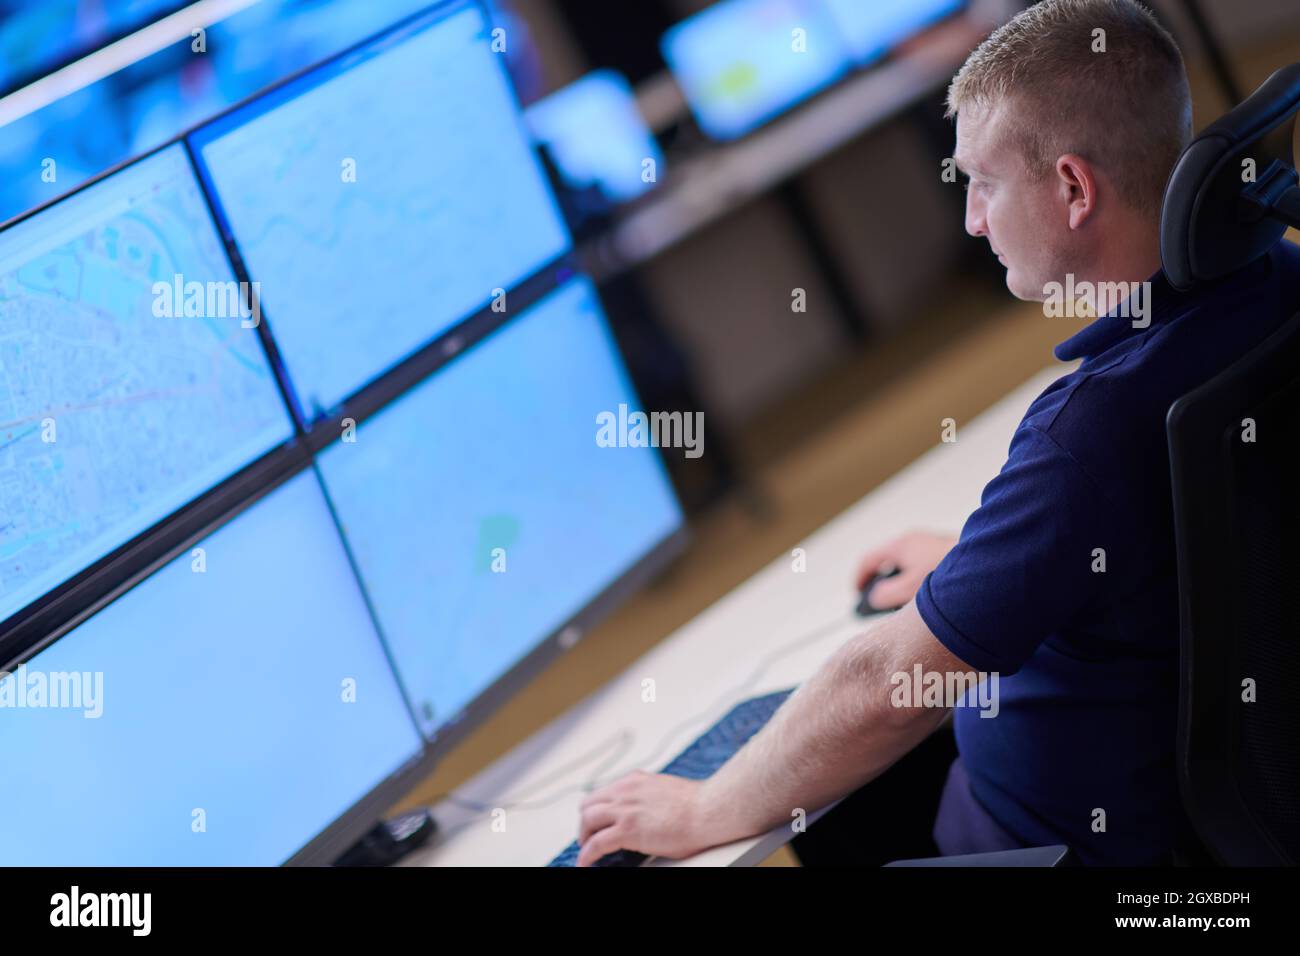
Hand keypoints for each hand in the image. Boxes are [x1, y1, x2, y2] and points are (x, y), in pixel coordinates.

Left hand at [576, 771, 712, 865]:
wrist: (706, 810)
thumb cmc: (695, 804)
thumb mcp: (663, 791)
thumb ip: (647, 797)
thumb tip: (646, 812)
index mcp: (634, 780)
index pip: (603, 792)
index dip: (596, 809)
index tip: (597, 820)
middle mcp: (625, 791)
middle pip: (588, 804)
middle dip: (586, 822)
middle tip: (588, 835)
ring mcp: (624, 809)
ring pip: (587, 821)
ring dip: (584, 837)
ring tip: (585, 849)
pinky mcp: (627, 830)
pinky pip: (596, 844)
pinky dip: (586, 855)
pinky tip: (585, 863)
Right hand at [855, 531, 957, 608]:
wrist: (996, 563)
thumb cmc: (952, 578)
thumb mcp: (909, 591)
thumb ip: (885, 596)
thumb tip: (876, 598)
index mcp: (901, 545)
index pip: (869, 559)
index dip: (859, 579)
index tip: (857, 596)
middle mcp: (917, 542)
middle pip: (890, 563)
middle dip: (883, 584)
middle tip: (880, 605)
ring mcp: (935, 546)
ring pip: (910, 567)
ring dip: (904, 586)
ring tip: (907, 608)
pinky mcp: (951, 555)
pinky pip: (927, 569)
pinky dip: (921, 584)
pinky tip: (933, 603)